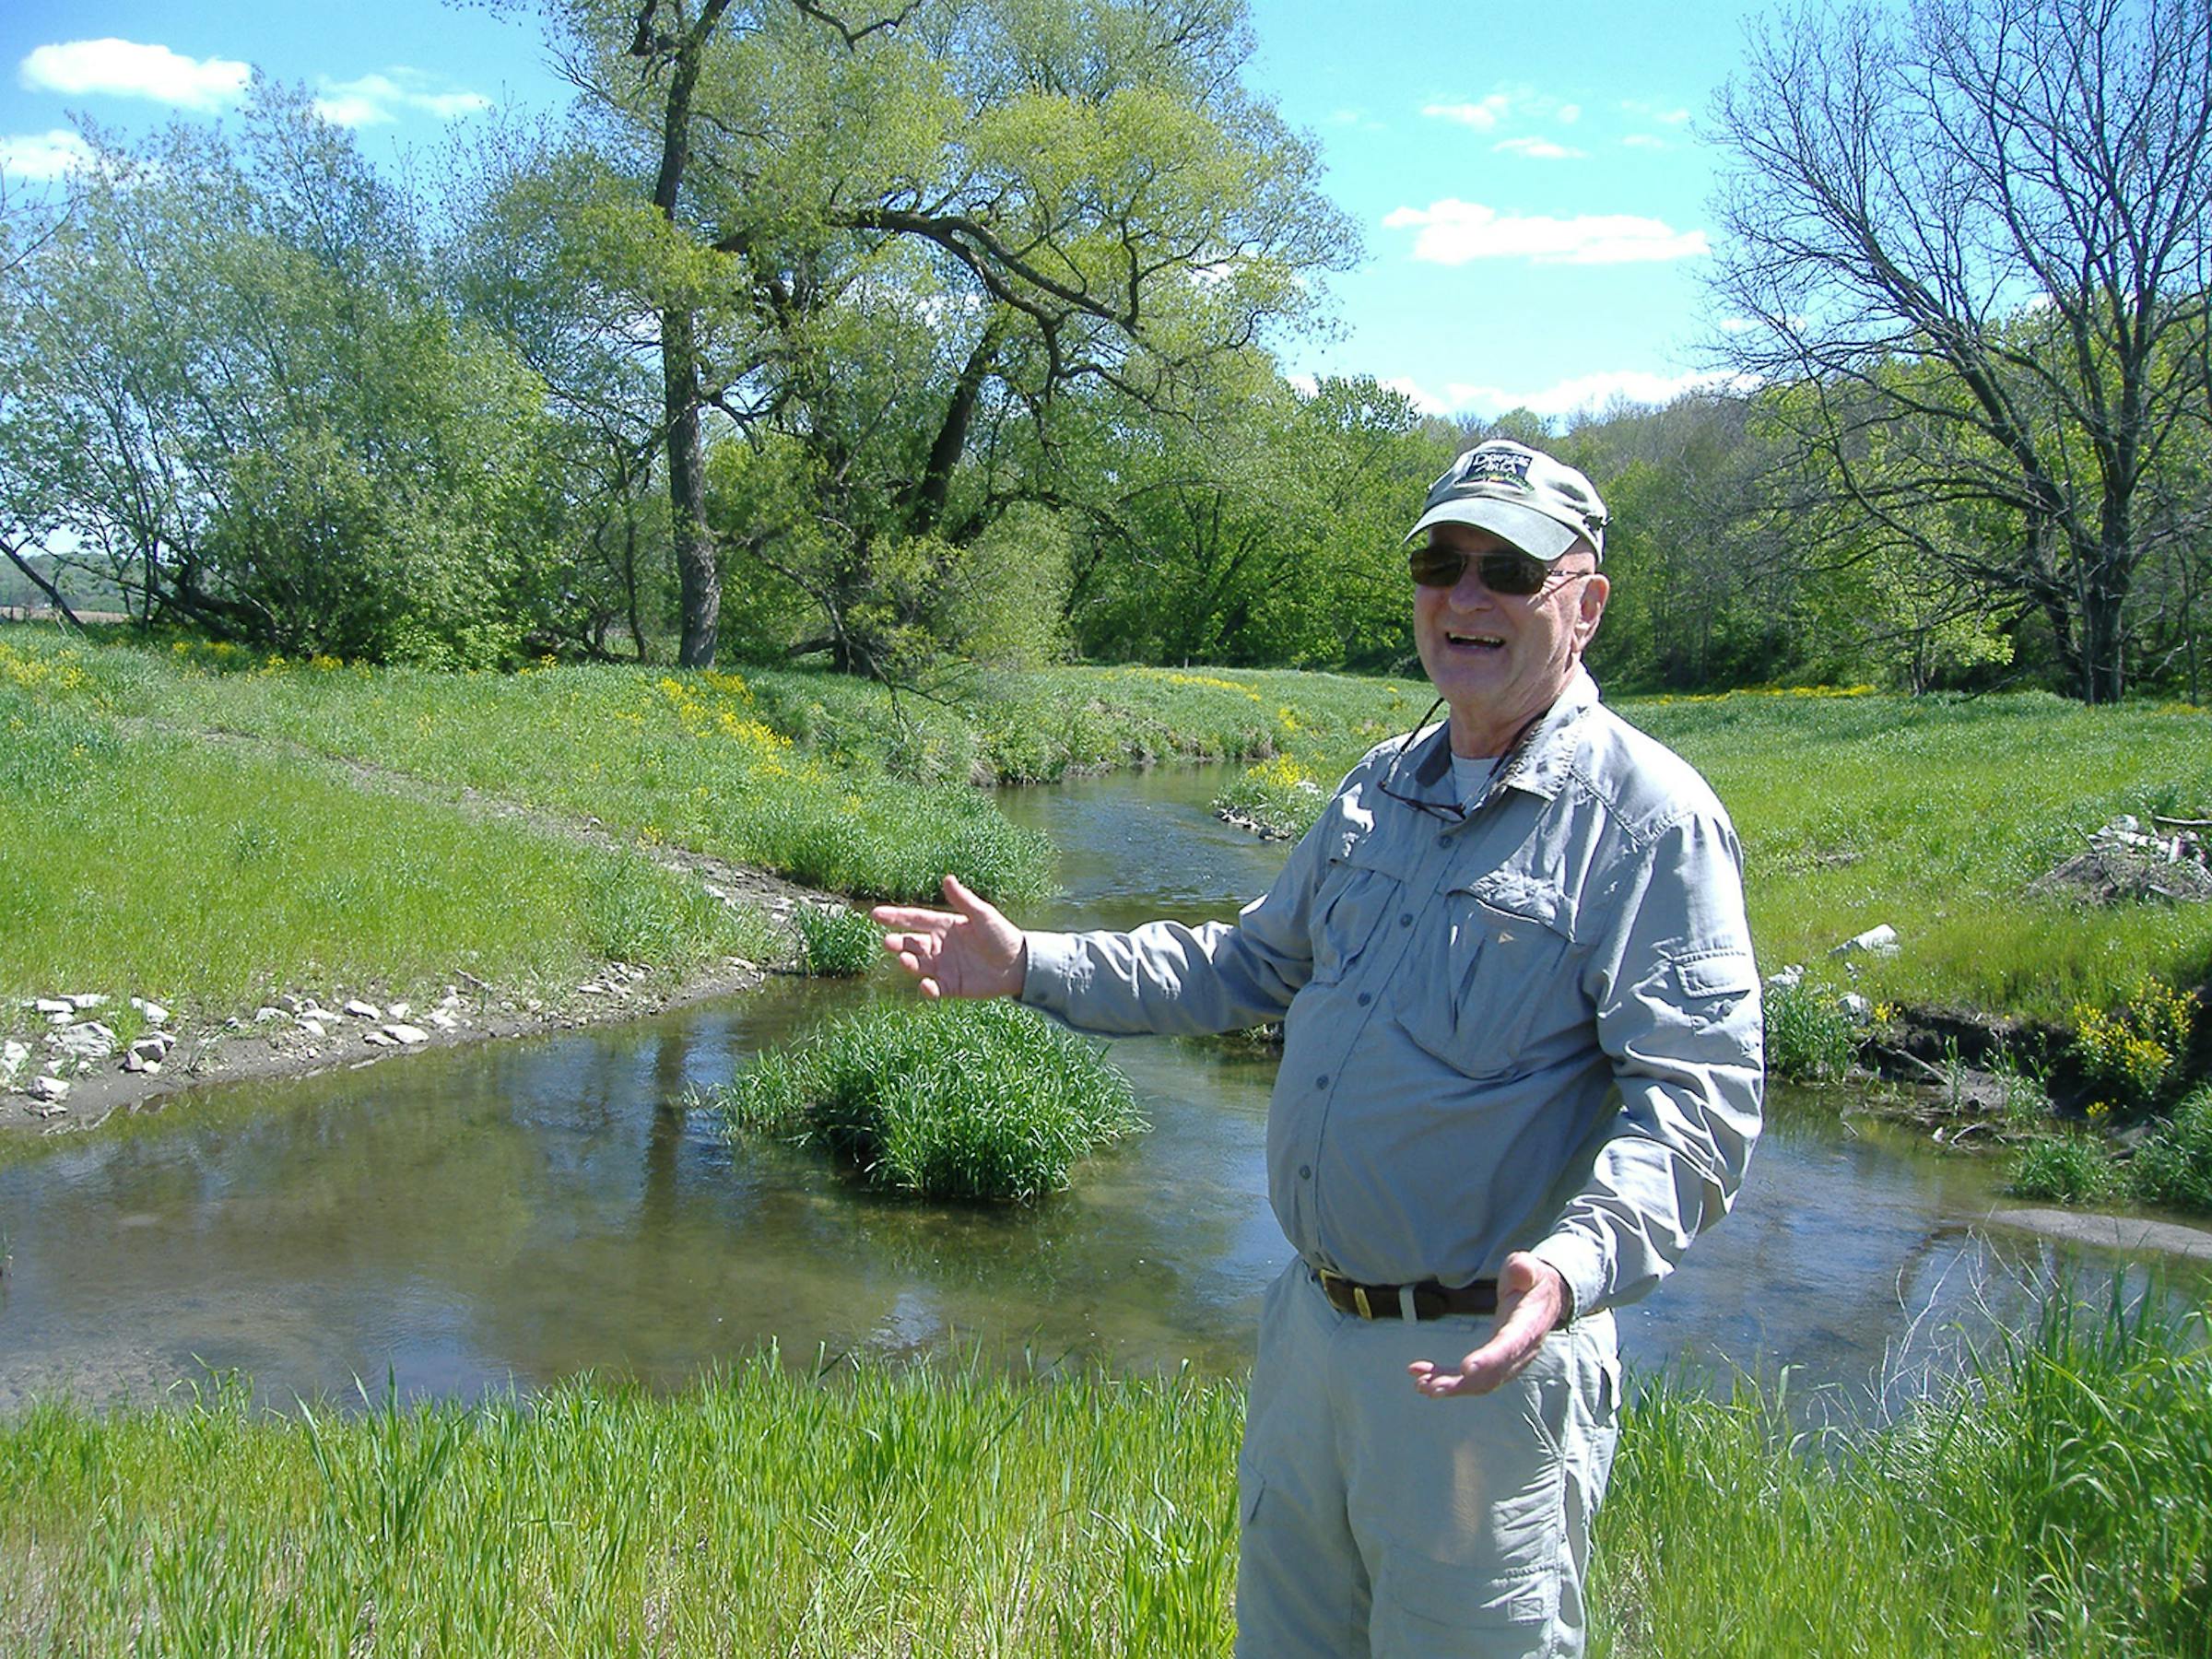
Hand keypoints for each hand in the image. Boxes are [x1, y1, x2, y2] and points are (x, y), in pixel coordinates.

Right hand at [871, 874, 1027, 999]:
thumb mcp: (983, 915)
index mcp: (944, 925)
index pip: (914, 919)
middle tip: (887, 942)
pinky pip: (934, 988)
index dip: (895, 917)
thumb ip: (963, 900)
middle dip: (897, 943)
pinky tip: (926, 985)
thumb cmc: (1002, 935)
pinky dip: (927, 989)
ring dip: (908, 963)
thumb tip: (947, 878)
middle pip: (911, 943)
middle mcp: (939, 946)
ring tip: (904, 959)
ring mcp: (943, 967)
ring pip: (918, 965)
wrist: (1020, 964)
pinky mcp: (951, 986)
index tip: (875, 915)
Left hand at [1406, 1253, 1566, 1397]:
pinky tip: (1423, 1376)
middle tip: (1431, 1387)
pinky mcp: (1496, 1363)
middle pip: (1492, 1375)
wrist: (1545, 1296)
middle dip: (1461, 1383)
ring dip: (1451, 1386)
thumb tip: (1521, 1271)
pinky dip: (1448, 1378)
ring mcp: (1509, 1362)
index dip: (1489, 1360)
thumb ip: (1523, 1269)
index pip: (1509, 1347)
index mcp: (1528, 1327)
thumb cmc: (1532, 1279)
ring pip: (1480, 1383)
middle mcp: (1520, 1352)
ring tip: (1422, 1385)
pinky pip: (1473, 1378)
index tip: (1466, 1369)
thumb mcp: (1528, 1267)